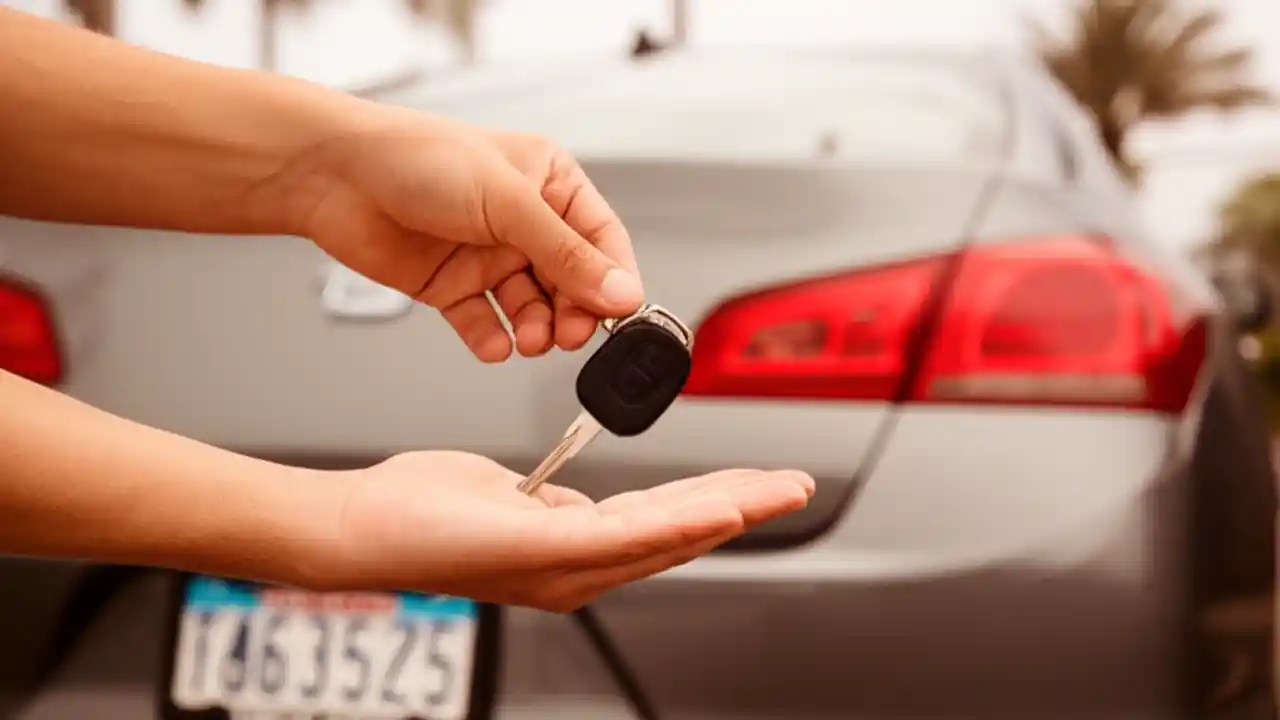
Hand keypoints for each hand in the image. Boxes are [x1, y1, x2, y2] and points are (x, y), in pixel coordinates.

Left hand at [290, 108, 643, 361]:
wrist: (333, 175)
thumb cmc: (416, 158)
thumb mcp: (508, 202)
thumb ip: (566, 254)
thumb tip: (619, 292)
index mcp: (549, 183)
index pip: (601, 240)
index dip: (612, 279)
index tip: (619, 315)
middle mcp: (522, 221)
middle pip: (570, 282)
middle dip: (572, 313)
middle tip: (568, 335)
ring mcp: (487, 254)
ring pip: (530, 307)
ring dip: (534, 329)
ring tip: (528, 339)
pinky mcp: (452, 284)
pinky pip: (483, 322)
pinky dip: (491, 338)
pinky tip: (493, 343)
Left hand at [324, 451, 813, 611]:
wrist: (365, 527)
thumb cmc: (424, 510)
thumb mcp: (509, 499)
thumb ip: (555, 504)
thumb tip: (574, 497)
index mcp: (574, 551)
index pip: (663, 524)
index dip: (717, 503)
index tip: (759, 483)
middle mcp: (578, 570)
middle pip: (680, 533)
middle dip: (744, 506)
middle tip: (795, 486)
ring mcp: (566, 566)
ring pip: (667, 535)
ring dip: (729, 509)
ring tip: (775, 491)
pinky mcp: (548, 551)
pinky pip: (627, 535)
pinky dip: (681, 521)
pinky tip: (719, 505)